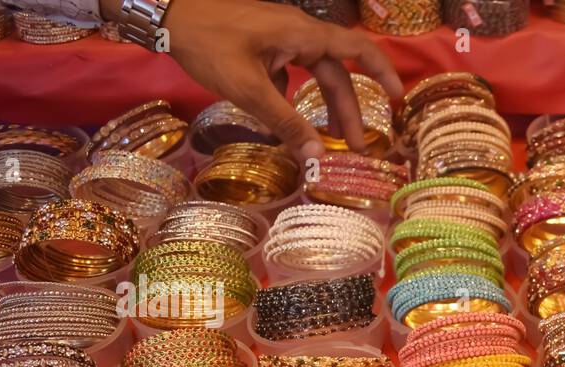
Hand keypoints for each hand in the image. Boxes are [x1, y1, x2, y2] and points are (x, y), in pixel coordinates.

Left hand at [112, 0, 403, 159]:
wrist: (167, 12)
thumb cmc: (208, 43)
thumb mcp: (248, 89)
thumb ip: (285, 122)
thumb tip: (317, 155)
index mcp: (303, 36)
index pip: (357, 50)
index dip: (382, 73)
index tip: (398, 100)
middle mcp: (299, 33)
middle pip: (336, 74)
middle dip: (348, 111)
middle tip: (355, 148)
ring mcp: (281, 36)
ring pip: (315, 73)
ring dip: (325, 105)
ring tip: (328, 139)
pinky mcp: (265, 42)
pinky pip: (292, 71)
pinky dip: (297, 95)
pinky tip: (285, 118)